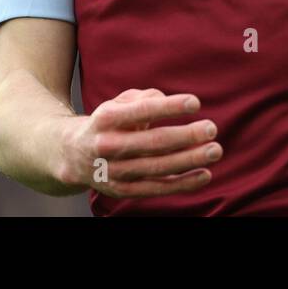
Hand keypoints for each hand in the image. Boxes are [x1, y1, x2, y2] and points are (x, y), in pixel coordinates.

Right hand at [58, 88, 222, 197]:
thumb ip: (143, 98)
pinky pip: (157, 188)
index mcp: (106, 118)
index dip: (169, 107)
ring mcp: (114, 171)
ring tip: (214, 150)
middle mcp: (107, 146)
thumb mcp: (118, 103)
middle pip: (152, 143)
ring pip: (157, 168)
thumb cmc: (107, 123)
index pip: (140, 112)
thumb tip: (168, 101)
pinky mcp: (123, 190)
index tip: (195, 103)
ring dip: (189, 160)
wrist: (73, 155)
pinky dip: (182, 184)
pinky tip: (204, 174)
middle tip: (211, 128)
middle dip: (185, 136)